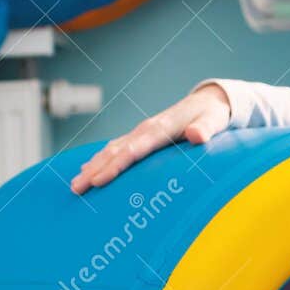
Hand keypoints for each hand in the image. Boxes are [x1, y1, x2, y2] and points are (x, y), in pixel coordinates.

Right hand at [69, 83, 231, 193]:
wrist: (208, 101)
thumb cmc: (212, 115)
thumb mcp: (214, 121)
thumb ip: (206, 129)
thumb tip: (197, 135)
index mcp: (160, 129)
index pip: (133, 150)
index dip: (115, 166)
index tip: (98, 181)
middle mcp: (145, 129)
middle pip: (114, 152)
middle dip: (94, 171)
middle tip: (75, 188)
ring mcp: (141, 132)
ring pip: (110, 150)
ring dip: (92, 167)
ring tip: (75, 184)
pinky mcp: (141, 136)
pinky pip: (116, 148)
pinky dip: (100, 159)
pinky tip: (88, 170)